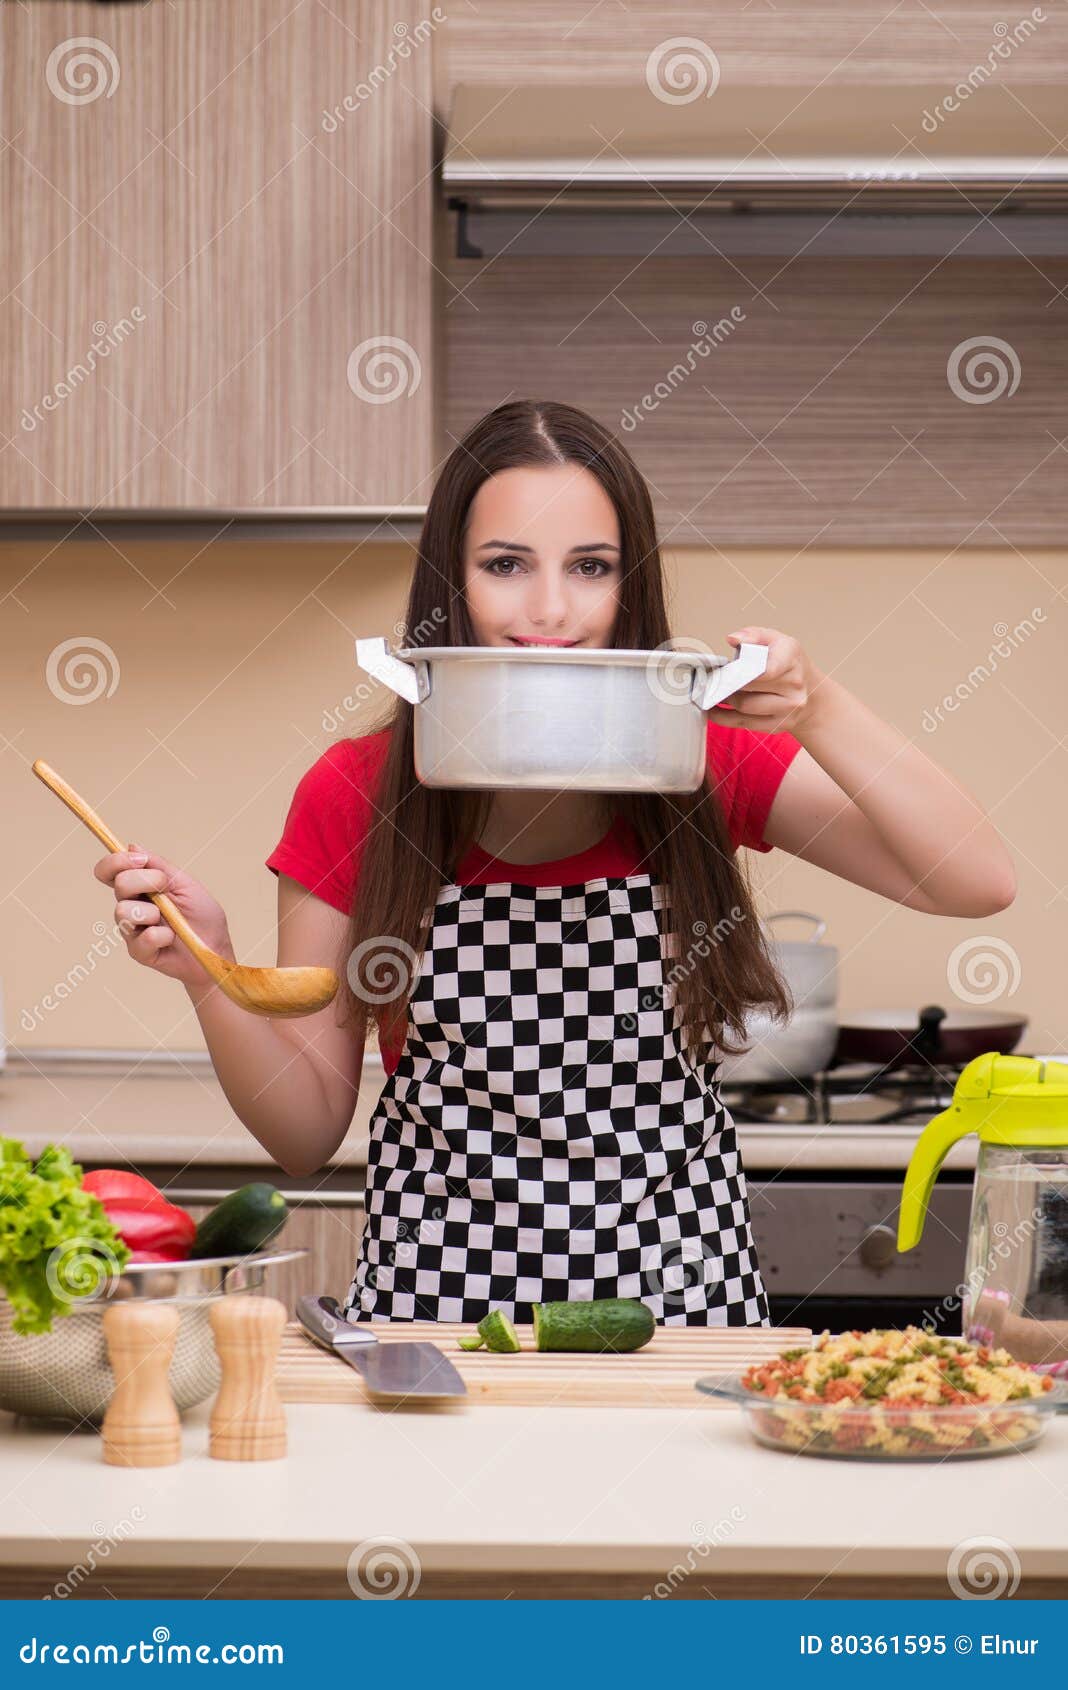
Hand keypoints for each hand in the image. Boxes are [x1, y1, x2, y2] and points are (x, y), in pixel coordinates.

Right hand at [93, 844, 235, 990]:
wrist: (215, 947)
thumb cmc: (202, 915)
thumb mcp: (185, 883)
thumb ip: (159, 866)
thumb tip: (132, 847)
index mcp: (139, 887)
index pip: (110, 870)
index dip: (116, 861)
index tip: (140, 861)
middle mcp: (131, 906)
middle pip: (118, 884)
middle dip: (145, 881)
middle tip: (166, 888)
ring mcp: (132, 929)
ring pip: (123, 911)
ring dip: (152, 911)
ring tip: (170, 920)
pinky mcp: (138, 951)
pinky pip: (142, 937)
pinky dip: (162, 935)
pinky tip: (171, 938)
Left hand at [705, 626, 823, 735]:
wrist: (811, 691)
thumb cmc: (788, 663)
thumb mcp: (775, 640)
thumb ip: (753, 635)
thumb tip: (733, 638)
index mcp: (791, 658)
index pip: (766, 669)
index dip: (742, 671)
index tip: (725, 670)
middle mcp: (794, 685)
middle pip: (749, 688)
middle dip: (727, 684)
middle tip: (714, 680)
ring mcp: (789, 708)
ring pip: (745, 707)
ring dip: (727, 700)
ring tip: (717, 692)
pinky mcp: (779, 725)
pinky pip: (746, 724)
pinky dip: (725, 718)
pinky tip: (716, 710)